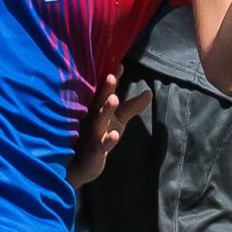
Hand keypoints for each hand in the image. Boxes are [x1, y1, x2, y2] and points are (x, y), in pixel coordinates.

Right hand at [68, 72, 152, 186]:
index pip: (104, 91)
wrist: (81, 165)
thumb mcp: (118, 119)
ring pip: (98, 120)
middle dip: (105, 90)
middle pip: (99, 102)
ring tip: (114, 99)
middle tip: (111, 77)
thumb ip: (132, 106)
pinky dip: (107, 141)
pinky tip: (115, 135)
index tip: (119, 65)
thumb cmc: (100, 136)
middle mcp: (92, 117)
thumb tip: (149, 91)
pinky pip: (100, 146)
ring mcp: (92, 133)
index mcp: (97, 108)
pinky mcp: (94, 151)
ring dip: (105, 110)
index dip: (112, 80)